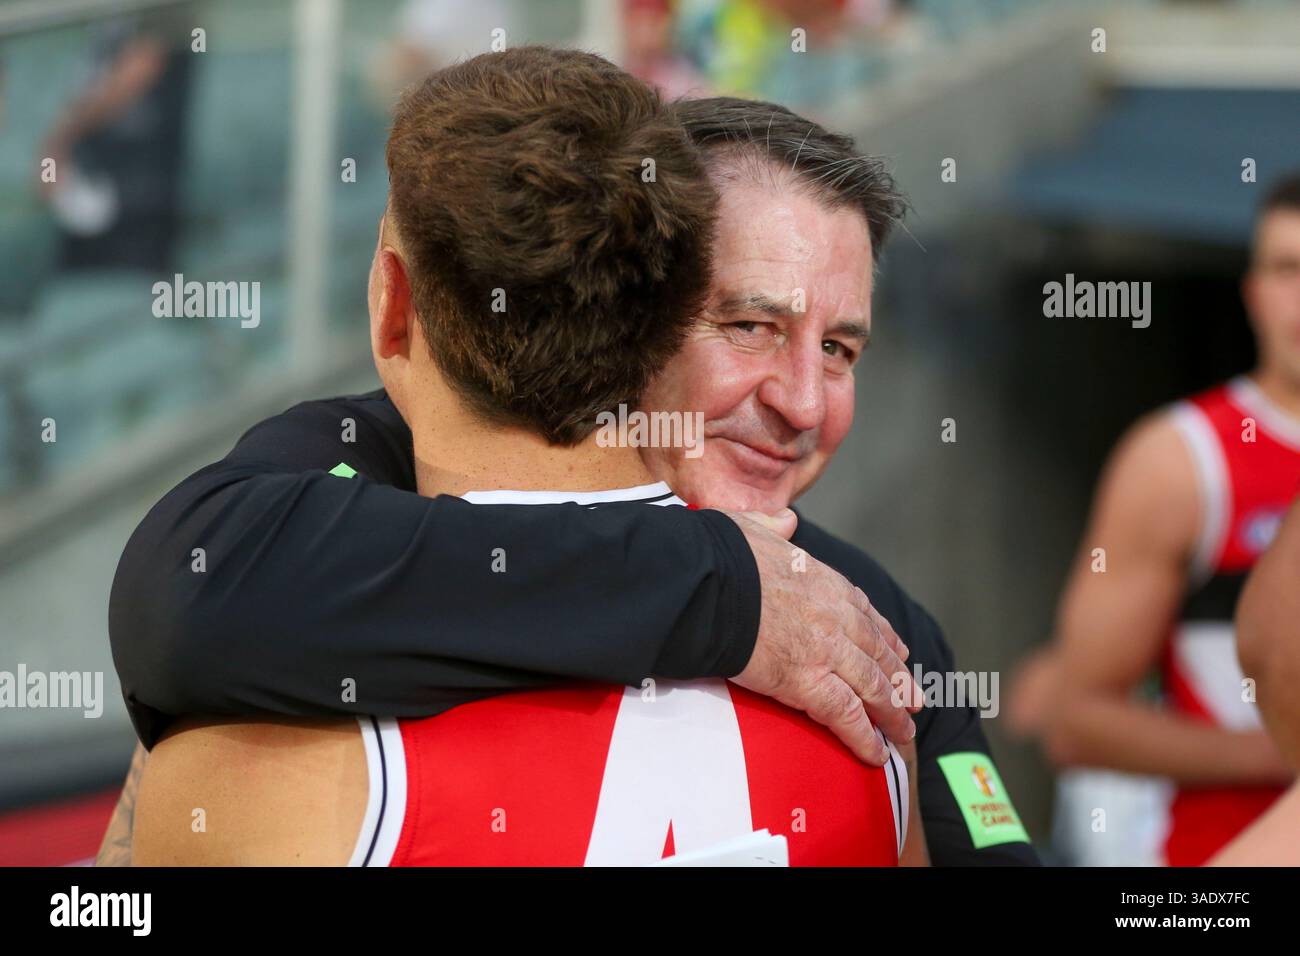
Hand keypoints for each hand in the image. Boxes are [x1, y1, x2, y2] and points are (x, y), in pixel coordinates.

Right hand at [724, 510, 919, 765]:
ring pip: (872, 688)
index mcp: (824, 581)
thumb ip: (774, 527)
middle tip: (914, 701)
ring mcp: (827, 651)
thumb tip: (787, 520)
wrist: (708, 581)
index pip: (866, 613)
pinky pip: (846, 716)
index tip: (900, 652)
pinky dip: (865, 737)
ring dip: (891, 714)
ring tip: (903, 735)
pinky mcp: (808, 682)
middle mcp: (836, 617)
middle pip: (878, 654)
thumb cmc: (722, 554)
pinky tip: (876, 753)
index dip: (886, 637)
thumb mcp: (752, 527)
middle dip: (899, 680)